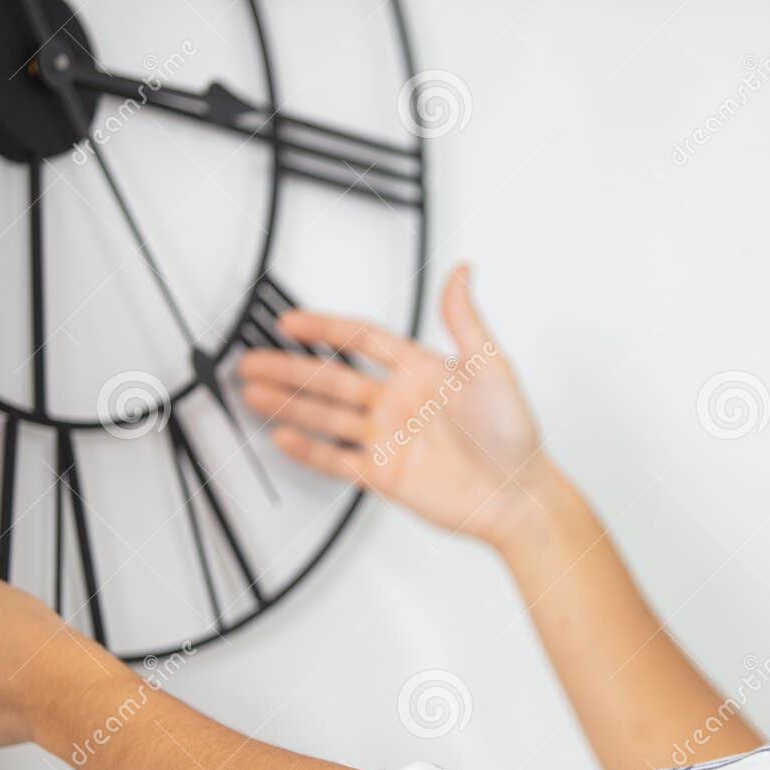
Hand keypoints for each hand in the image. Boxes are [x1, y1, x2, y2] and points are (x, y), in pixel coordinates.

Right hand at [237, 264, 554, 547]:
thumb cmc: (514, 434)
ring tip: (253, 391)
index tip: (291, 321)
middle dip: (290, 367)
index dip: (326, 327)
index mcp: (421, 371)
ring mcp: (389, 438)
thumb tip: (461, 272)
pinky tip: (284, 435)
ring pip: (327, 416)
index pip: (363, 340)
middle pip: (332, 377)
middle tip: (252, 358)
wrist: (517, 496)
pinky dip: (308, 449)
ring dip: (290, 403)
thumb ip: (466, 320)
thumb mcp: (491, 367)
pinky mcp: (385, 474)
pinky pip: (337, 459)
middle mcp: (400, 402)